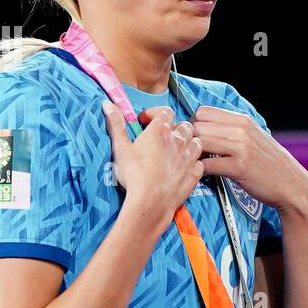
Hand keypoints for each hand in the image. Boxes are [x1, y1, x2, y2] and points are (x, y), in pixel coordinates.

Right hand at [101, 101, 203, 221]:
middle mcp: (178, 141)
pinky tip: (183, 166)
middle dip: (174, 127)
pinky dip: (193, 161)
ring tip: (175, 149)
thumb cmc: (134, 175)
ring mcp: (188, 157)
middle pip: (183, 125)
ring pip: (196, 141)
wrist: (150, 202)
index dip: (155, 113)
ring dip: (187, 142)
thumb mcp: (120, 148)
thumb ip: (116, 125)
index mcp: (160, 131)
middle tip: (162, 137)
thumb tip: (108, 105)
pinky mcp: (194, 174)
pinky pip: (199, 162)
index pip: (165, 111)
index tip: (145, 121)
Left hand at [192, 105, 307, 215]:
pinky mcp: (239, 167)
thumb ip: (232, 130)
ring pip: (200, 142)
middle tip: (188, 154)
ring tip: (192, 165)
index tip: (193, 139)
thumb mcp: (254, 138)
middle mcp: (241, 129)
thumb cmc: (270, 164)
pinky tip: (201, 175)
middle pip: (197, 126)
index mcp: (243, 120)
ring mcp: (241, 147)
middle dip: (189, 140)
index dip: (193, 125)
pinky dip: (199, 170)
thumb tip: (205, 129)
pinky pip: (207, 164)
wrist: (292, 184)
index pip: (203, 111)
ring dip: (192, 155)